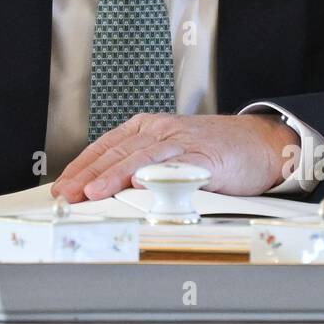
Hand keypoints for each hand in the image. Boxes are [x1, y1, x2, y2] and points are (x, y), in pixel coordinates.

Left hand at [49, 112, 299, 202]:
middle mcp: (161, 130)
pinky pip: (178, 165)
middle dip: (88, 175)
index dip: (81, 167)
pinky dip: (158, 174)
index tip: (62, 186)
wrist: (261, 143)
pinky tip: (141, 184)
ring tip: (95, 192)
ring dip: (115, 175)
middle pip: (117, 151)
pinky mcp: (205, 156)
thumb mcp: (171, 154)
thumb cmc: (215, 152)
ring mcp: (182, 142)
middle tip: (68, 194)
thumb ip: (142, 168)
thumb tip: (106, 194)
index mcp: (148, 128)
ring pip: (141, 156)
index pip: (105, 147)